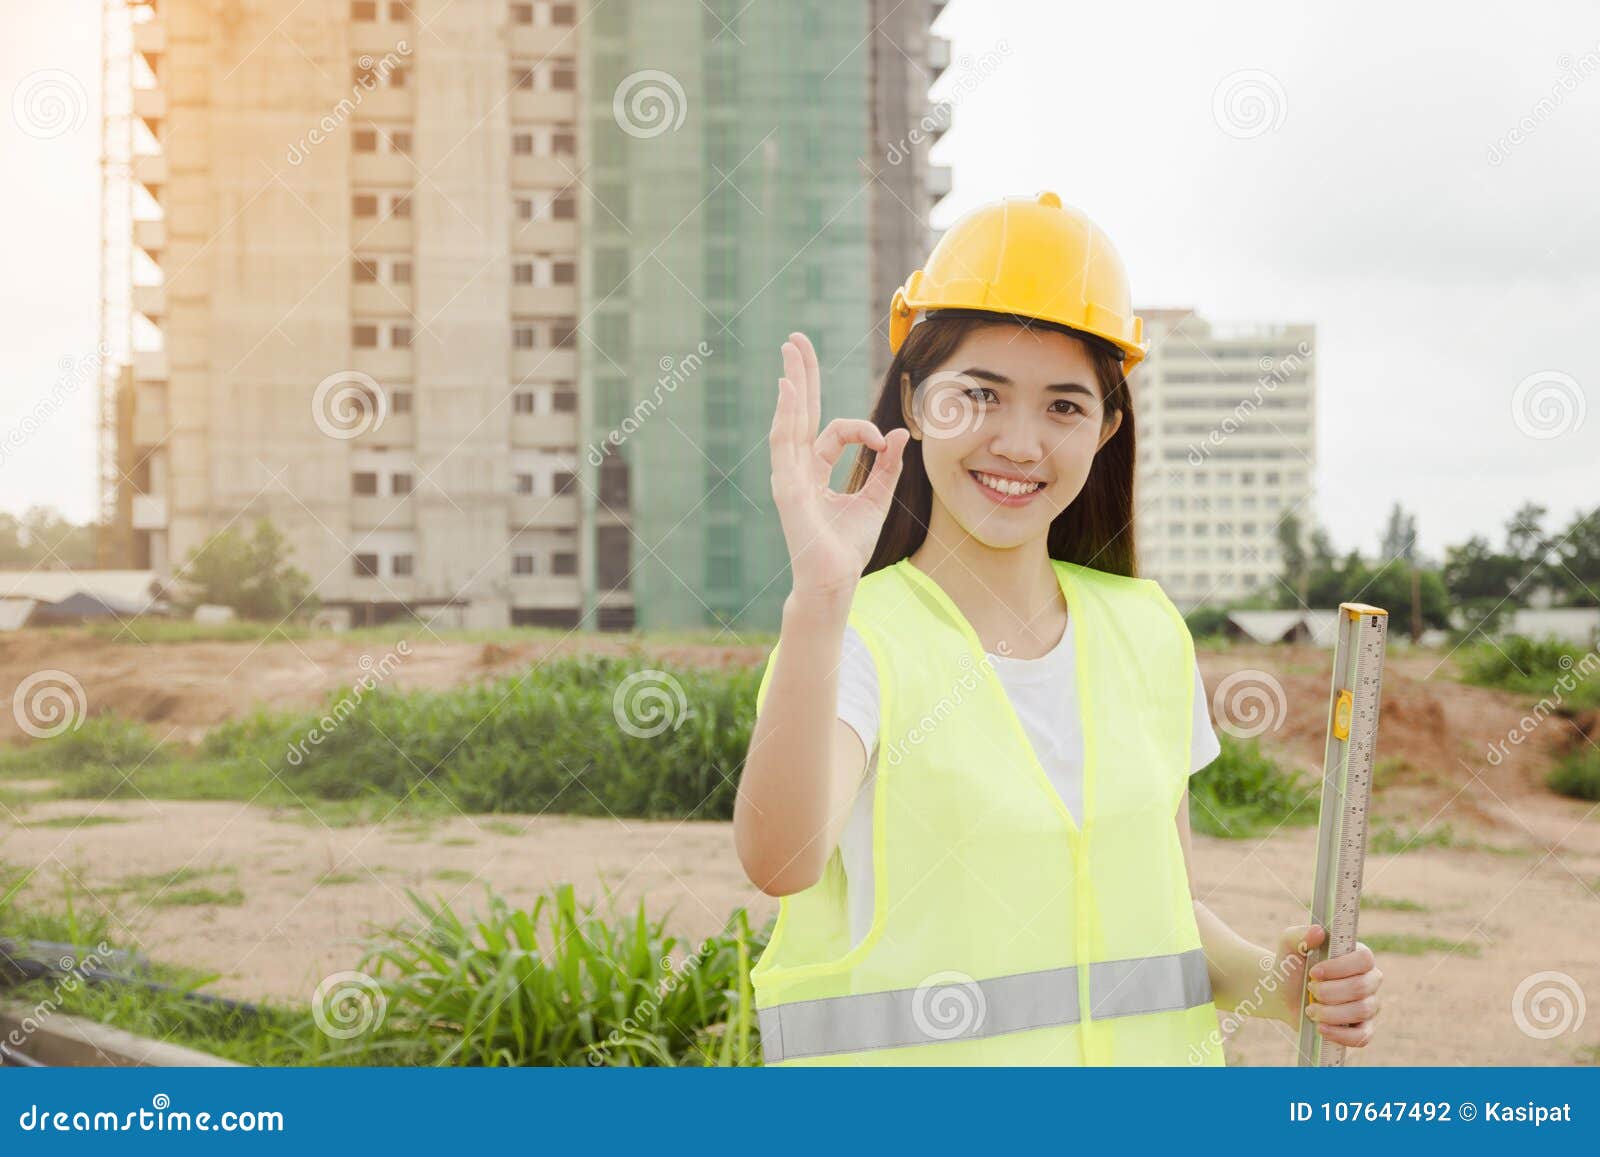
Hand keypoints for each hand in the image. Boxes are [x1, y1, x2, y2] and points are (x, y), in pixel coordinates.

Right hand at [768, 331, 909, 598]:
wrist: (834, 582)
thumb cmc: (848, 548)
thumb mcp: (876, 500)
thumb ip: (888, 467)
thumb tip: (901, 433)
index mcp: (815, 471)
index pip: (834, 431)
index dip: (863, 430)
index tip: (885, 442)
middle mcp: (797, 469)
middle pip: (798, 412)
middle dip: (799, 376)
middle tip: (794, 340)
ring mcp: (789, 477)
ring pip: (789, 421)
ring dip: (791, 384)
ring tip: (790, 352)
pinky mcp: (787, 488)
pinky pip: (786, 444)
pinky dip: (786, 415)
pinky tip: (788, 389)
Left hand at [1272, 923, 1382, 1046]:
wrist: (1282, 995)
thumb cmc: (1291, 967)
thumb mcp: (1289, 946)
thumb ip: (1300, 935)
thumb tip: (1318, 931)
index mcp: (1357, 956)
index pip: (1365, 959)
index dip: (1340, 967)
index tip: (1314, 972)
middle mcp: (1369, 980)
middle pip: (1362, 987)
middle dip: (1329, 991)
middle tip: (1309, 988)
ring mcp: (1369, 1006)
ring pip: (1361, 1011)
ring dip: (1331, 1012)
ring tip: (1310, 1009)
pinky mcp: (1363, 1029)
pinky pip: (1362, 1037)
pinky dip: (1340, 1034)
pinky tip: (1321, 1027)